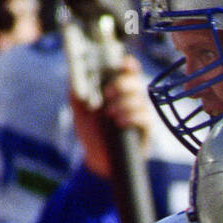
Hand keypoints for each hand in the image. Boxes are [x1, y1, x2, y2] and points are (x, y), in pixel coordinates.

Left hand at [71, 52, 152, 180]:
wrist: (96, 158)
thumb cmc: (89, 132)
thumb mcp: (78, 107)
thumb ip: (78, 87)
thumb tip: (77, 69)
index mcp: (118, 90)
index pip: (128, 72)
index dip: (128, 65)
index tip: (122, 63)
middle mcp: (132, 100)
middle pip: (136, 83)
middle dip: (121, 85)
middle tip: (106, 94)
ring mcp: (140, 115)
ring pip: (141, 100)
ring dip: (123, 104)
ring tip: (109, 114)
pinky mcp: (146, 131)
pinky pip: (146, 118)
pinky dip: (131, 117)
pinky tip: (119, 122)